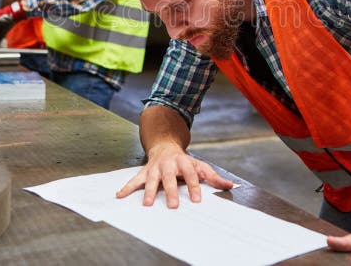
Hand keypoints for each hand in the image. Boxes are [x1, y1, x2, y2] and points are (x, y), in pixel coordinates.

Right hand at [115, 143, 232, 207]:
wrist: (165, 146)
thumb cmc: (184, 161)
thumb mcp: (199, 165)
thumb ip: (213, 177)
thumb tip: (230, 185)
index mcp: (183, 162)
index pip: (190, 174)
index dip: (194, 186)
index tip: (197, 199)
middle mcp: (168, 164)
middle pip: (169, 177)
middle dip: (171, 191)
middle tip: (173, 205)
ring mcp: (155, 168)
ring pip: (151, 179)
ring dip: (149, 191)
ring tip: (147, 204)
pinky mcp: (144, 172)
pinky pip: (134, 180)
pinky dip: (127, 187)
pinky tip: (120, 195)